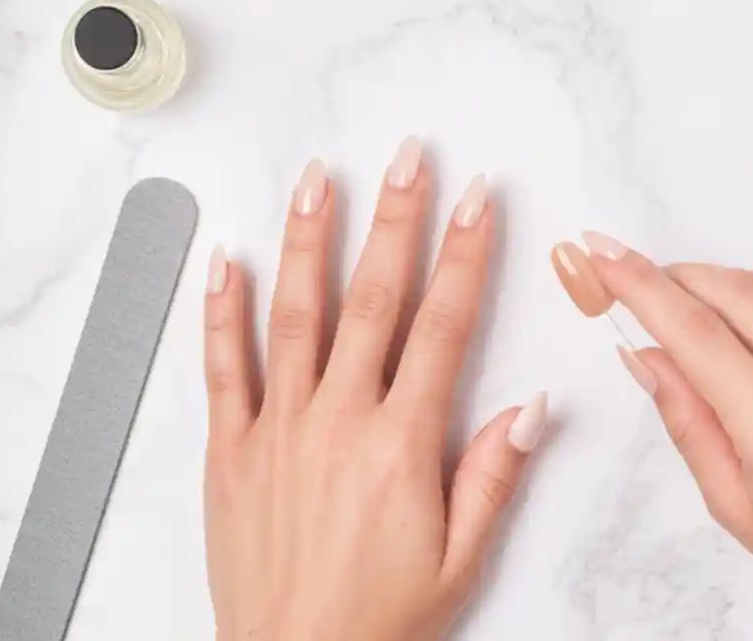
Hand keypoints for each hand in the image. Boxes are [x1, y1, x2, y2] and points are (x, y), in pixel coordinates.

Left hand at [202, 139, 548, 640]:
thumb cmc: (379, 618)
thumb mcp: (460, 557)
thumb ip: (493, 475)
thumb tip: (530, 405)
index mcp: (401, 443)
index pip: (443, 326)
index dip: (465, 255)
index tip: (477, 200)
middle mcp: (339, 420)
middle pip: (375, 299)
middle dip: (397, 219)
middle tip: (409, 157)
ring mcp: (278, 428)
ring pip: (296, 314)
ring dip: (312, 239)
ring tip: (320, 177)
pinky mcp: (230, 449)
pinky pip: (224, 366)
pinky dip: (223, 309)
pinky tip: (229, 258)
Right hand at [572, 232, 752, 640]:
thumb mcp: (729, 501)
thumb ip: (684, 417)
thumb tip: (642, 351)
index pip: (696, 332)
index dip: (641, 284)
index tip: (603, 255)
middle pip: (735, 290)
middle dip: (675, 275)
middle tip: (637, 281)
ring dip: (724, 285)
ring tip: (699, 320)